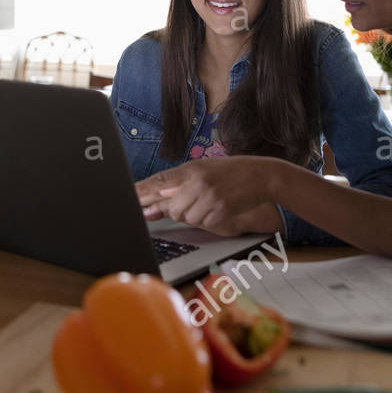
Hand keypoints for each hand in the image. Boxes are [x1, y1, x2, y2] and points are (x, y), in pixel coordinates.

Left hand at [135, 157, 276, 235]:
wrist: (262, 175)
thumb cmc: (231, 173)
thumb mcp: (204, 172)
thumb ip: (179, 186)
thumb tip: (153, 206)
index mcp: (191, 169)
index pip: (160, 182)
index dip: (142, 193)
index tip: (128, 199)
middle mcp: (198, 181)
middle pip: (172, 207)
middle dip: (177, 210)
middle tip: (195, 201)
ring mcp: (209, 196)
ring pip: (187, 217)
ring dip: (195, 215)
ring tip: (211, 201)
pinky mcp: (220, 210)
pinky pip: (204, 223)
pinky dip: (209, 220)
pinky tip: (220, 207)